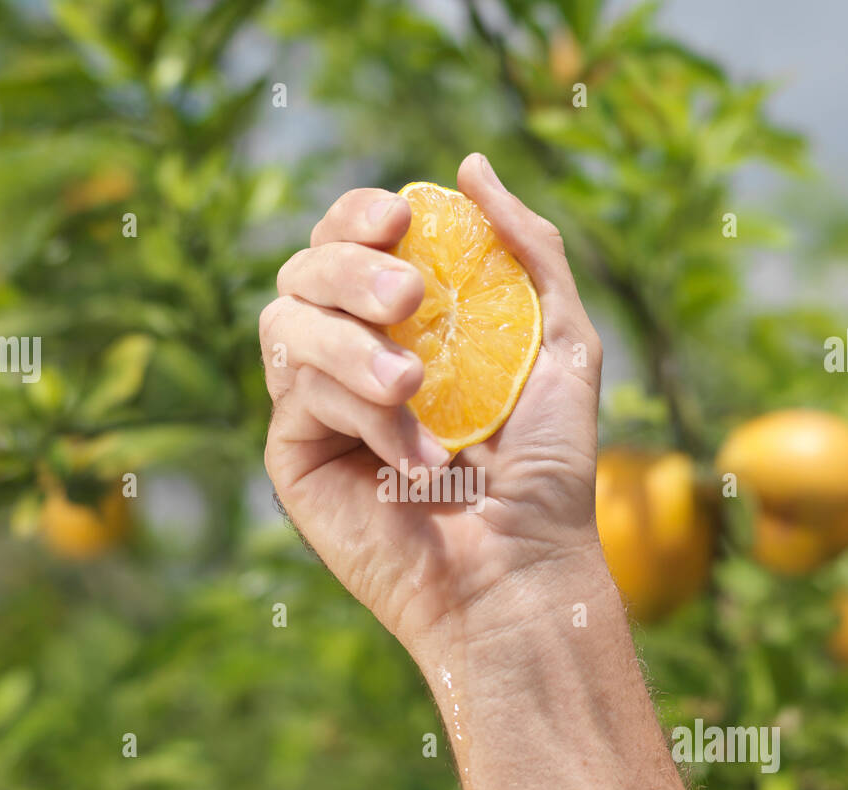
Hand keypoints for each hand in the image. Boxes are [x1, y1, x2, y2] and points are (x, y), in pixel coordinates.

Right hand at [261, 153, 605, 663]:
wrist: (523, 564)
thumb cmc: (548, 466)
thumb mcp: (562, 342)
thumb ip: (528, 250)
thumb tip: (471, 166)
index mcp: (404, 324)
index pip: (350, 242)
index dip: (358, 216)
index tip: (401, 217)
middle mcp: (352, 356)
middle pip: (304, 271)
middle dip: (349, 269)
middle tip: (410, 298)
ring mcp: (317, 407)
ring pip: (284, 324)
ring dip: (351, 343)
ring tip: (412, 385)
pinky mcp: (293, 457)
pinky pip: (299, 397)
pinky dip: (360, 412)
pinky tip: (417, 458)